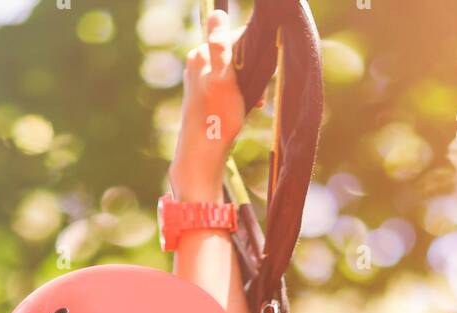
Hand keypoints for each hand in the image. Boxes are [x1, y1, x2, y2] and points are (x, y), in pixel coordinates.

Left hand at [169, 10, 264, 193]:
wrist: (201, 154)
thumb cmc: (216, 117)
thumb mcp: (223, 77)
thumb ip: (220, 46)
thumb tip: (217, 14)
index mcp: (201, 54)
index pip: (234, 38)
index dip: (252, 54)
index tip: (260, 75)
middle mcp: (196, 64)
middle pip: (233, 57)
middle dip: (250, 72)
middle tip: (257, 96)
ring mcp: (198, 82)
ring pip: (231, 73)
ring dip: (246, 87)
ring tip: (252, 105)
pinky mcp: (201, 99)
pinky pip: (225, 88)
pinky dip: (237, 96)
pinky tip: (241, 110)